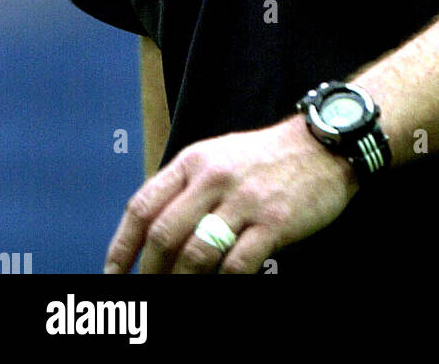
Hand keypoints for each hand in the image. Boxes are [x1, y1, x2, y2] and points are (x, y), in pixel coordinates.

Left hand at [103, 114, 357, 274]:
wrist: (324, 145)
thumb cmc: (267, 157)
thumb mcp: (219, 156)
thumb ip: (187, 187)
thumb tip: (152, 232)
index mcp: (194, 161)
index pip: (142, 205)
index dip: (122, 246)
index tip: (114, 275)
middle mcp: (214, 178)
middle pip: (163, 235)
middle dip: (150, 272)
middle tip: (150, 291)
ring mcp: (244, 201)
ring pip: (195, 254)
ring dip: (182, 283)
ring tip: (181, 294)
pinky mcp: (273, 222)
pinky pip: (236, 266)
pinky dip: (222, 286)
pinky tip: (220, 290)